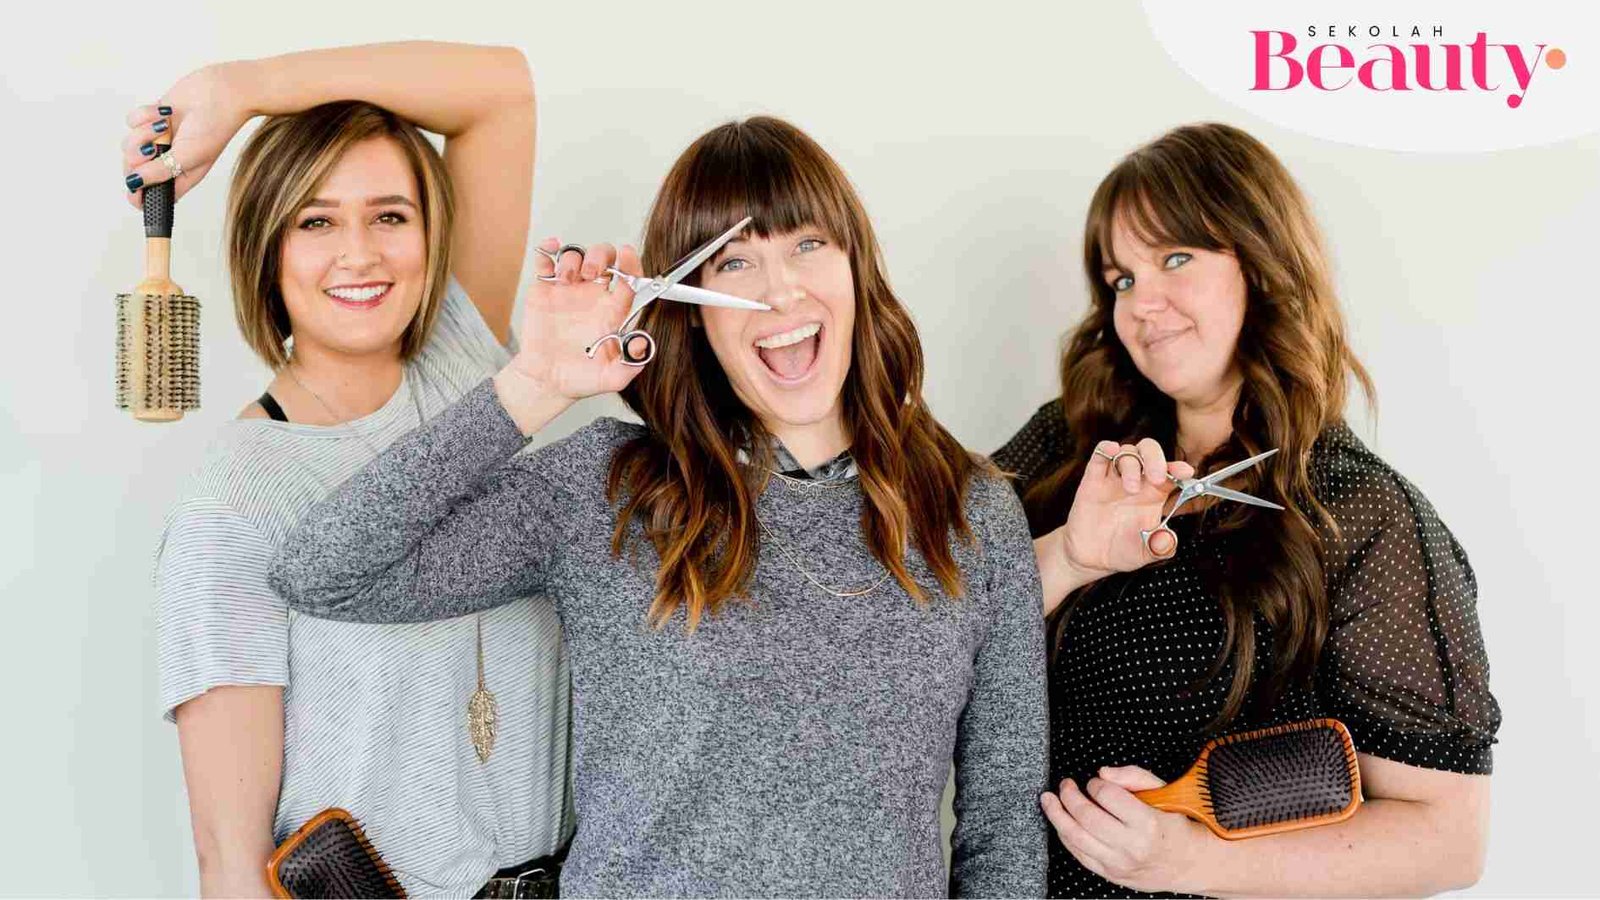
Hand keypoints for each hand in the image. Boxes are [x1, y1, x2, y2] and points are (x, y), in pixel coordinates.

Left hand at [121, 64, 252, 207]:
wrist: (219, 92)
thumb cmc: (215, 127)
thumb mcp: (189, 157)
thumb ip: (159, 172)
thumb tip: (134, 183)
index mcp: (178, 177)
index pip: (150, 195)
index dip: (137, 195)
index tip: (135, 185)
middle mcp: (166, 161)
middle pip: (132, 170)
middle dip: (138, 157)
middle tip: (153, 148)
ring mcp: (157, 141)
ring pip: (128, 144)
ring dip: (144, 132)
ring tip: (164, 126)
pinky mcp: (150, 120)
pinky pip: (131, 121)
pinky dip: (146, 115)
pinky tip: (165, 113)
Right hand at [506, 239, 644, 401]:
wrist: (547, 383)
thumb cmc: (581, 378)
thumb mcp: (611, 378)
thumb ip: (631, 364)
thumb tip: (643, 343)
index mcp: (613, 311)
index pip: (628, 280)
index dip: (631, 264)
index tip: (627, 254)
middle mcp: (594, 296)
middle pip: (605, 259)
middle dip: (601, 255)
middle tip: (592, 271)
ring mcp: (569, 291)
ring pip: (577, 257)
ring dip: (574, 258)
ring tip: (567, 277)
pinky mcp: (545, 291)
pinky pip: (547, 263)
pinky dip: (548, 250)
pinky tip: (550, 249)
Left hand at [1040, 766, 1212, 893]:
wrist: (1188, 863)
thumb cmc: (1174, 823)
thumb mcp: (1164, 792)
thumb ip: (1134, 776)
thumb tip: (1103, 773)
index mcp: (1148, 823)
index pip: (1108, 796)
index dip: (1095, 784)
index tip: (1094, 782)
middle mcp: (1132, 846)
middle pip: (1087, 817)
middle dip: (1069, 795)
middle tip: (1066, 785)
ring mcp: (1119, 864)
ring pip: (1076, 838)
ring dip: (1057, 815)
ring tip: (1049, 800)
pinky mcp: (1110, 874)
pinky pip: (1079, 854)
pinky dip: (1065, 835)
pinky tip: (1061, 821)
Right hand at [1056, 438, 1194, 577]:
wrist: (1091, 558)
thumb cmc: (1121, 551)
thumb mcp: (1146, 554)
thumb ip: (1161, 547)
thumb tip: (1167, 538)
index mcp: (1154, 495)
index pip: (1171, 473)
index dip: (1179, 468)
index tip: (1186, 472)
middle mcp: (1137, 482)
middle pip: (1149, 452)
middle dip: (1156, 459)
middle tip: (1157, 478)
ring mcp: (1114, 479)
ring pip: (1127, 452)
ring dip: (1133, 465)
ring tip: (1130, 489)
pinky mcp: (1093, 480)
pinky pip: (1100, 456)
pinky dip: (1106, 449)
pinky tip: (1112, 450)